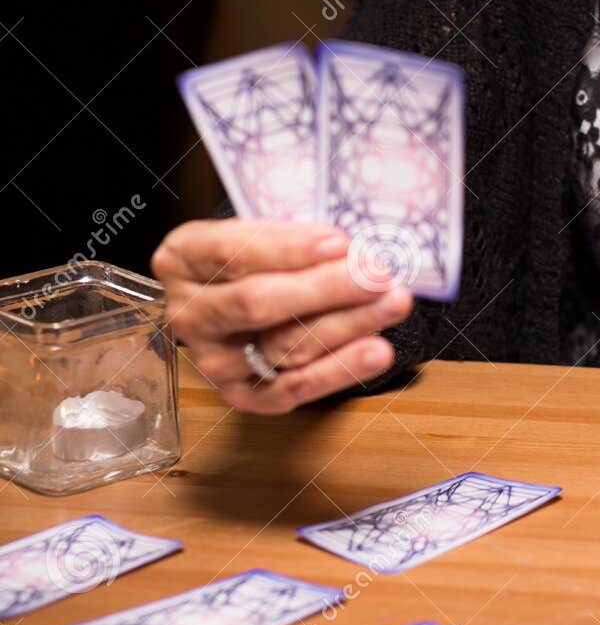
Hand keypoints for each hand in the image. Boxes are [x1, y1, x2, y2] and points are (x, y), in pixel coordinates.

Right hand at [151, 219, 413, 413]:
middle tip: (377, 275)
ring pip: (283, 345)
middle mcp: (188, 312)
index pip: (232, 252)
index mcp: (183, 258)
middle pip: (258, 302)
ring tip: (392, 304)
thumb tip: (346, 250)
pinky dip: (339, 369)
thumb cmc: (256, 255)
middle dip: (325, 288)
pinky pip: (292, 387)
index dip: (288, 248)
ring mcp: (212, 359)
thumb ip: (290, 237)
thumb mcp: (258, 229)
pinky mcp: (241, 395)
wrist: (236, 295)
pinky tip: (376, 351)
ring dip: (346, 325)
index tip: (339, 242)